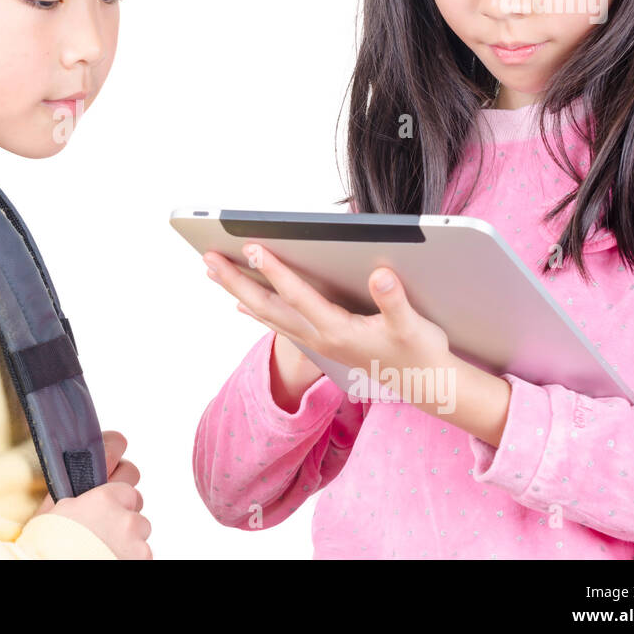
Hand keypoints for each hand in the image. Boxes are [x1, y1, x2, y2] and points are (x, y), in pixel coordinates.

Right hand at [38, 430, 149, 558]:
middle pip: (137, 504)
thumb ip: (77, 492)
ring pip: (140, 533)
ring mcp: (137, 543)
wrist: (48, 565)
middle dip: (124, 513)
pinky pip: (142, 555)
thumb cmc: (45, 546)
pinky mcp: (143, 561)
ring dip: (128, 539)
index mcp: (103, 497)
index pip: (129, 474)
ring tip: (102, 550)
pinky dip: (129, 557)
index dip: (118, 487)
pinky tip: (107, 559)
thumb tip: (82, 482)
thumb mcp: (53, 509)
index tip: (112, 494)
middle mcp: (125, 516)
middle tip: (102, 527)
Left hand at [203, 244, 451, 391]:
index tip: (252, 247)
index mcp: (337, 331)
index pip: (298, 296)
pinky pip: (276, 325)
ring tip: (213, 271)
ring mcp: (315, 343)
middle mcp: (318, 338)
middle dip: (236, 281)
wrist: (424, 386)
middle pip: (267, 307)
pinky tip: (239, 304)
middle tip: (208, 258)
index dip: (275, 271)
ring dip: (238, 291)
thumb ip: (395, 300)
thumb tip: (380, 275)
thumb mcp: (415, 325)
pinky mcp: (318, 343)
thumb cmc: (419, 352)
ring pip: (266, 315)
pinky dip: (254, 312)